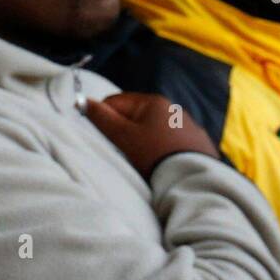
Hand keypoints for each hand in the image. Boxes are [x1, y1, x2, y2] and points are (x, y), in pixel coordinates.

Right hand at [83, 92, 218, 177]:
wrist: (191, 179)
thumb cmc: (152, 154)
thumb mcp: (123, 136)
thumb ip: (101, 117)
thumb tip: (83, 100)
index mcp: (152, 102)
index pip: (115, 102)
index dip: (103, 118)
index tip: (102, 137)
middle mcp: (172, 108)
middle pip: (135, 116)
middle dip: (124, 130)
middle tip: (121, 151)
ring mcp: (187, 125)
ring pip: (153, 129)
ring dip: (143, 140)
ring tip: (141, 160)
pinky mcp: (197, 143)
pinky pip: (170, 141)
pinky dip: (161, 148)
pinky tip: (160, 162)